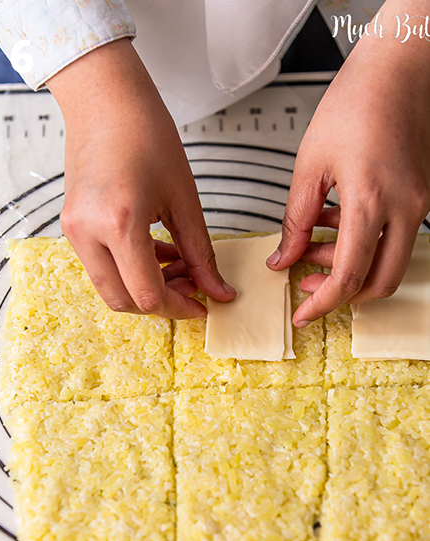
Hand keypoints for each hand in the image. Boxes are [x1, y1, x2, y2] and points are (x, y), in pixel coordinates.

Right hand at [47, 38, 234, 317]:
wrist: (104, 101)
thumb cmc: (145, 133)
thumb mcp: (183, 197)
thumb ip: (201, 251)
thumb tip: (218, 291)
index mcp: (120, 223)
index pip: (147, 294)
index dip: (178, 307)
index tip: (202, 305)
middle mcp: (89, 233)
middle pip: (123, 300)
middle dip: (160, 303)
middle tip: (192, 289)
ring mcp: (74, 233)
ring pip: (110, 288)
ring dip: (144, 287)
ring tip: (179, 267)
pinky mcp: (71, 228)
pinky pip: (101, 266)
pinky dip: (130, 269)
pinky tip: (158, 253)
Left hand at [268, 1, 429, 324]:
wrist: (398, 69)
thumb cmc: (356, 103)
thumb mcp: (309, 166)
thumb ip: (294, 221)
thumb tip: (282, 260)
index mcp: (372, 201)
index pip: (348, 276)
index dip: (321, 303)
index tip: (301, 314)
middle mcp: (404, 208)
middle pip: (379, 282)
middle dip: (341, 293)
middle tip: (306, 286)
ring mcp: (419, 203)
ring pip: (389, 262)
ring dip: (352, 266)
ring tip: (313, 245)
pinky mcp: (421, 195)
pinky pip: (395, 237)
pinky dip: (364, 243)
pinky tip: (335, 223)